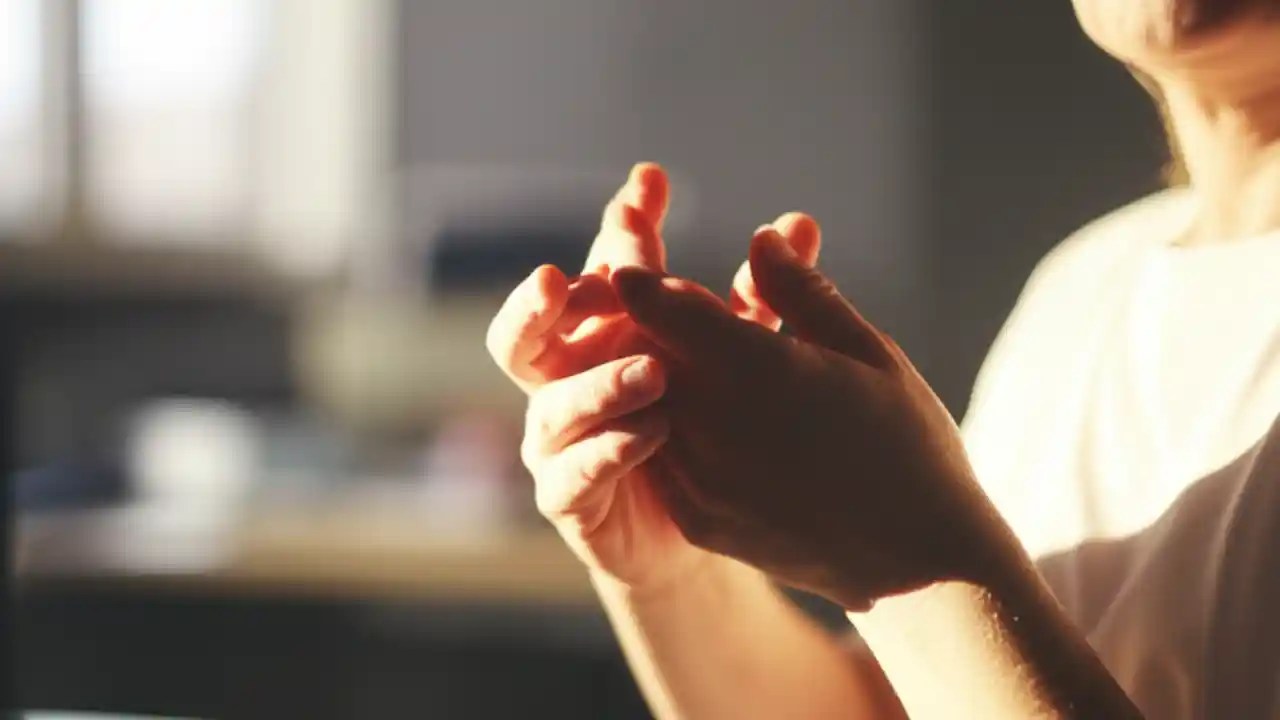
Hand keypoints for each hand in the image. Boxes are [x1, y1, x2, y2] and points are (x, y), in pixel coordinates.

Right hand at [486, 162, 821, 592]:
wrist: (710, 527)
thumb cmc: (715, 427)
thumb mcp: (744, 358)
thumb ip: (762, 297)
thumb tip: (797, 223)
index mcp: (603, 334)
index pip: (602, 268)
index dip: (622, 226)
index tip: (652, 185)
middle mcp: (567, 380)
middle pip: (525, 332)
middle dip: (536, 303)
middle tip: (559, 279)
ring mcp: (561, 441)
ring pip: (552, 405)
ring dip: (596, 385)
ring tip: (652, 372)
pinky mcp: (572, 500)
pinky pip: (573, 474)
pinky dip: (608, 451)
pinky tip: (653, 433)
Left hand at [611, 226, 995, 609]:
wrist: (920, 560)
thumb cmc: (907, 442)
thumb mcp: (869, 353)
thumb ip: (803, 293)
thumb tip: (761, 239)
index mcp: (758, 369)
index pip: (663, 307)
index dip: (642, 281)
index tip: (633, 267)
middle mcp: (716, 422)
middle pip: (643, 355)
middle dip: (640, 329)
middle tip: (649, 310)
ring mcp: (702, 479)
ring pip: (644, 408)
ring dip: (649, 382)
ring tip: (671, 364)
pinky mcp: (700, 521)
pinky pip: (658, 462)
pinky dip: (663, 433)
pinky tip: (690, 422)